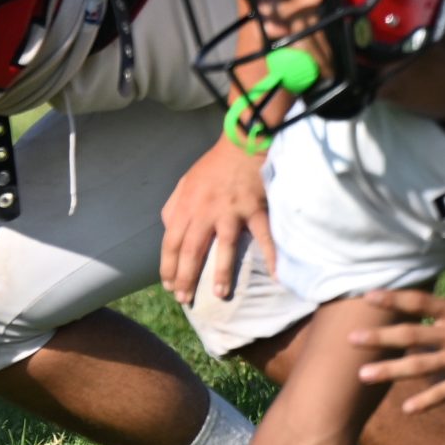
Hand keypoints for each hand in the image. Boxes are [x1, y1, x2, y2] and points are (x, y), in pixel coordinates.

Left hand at [160, 136, 275, 303]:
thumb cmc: (212, 167)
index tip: (169, 285)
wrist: (241, 145)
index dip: (168, 266)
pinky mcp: (254, 209)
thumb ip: (174, 208)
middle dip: (186, 277)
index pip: (171, 242)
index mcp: (185, 206)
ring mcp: (230, 211)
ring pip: (223, 247)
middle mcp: (204, 211)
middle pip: (191, 250)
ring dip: (221, 273)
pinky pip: (263, 236)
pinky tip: (276, 277)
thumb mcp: (184, 184)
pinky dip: (271, 256)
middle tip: (185, 300)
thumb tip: (168, 230)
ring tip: (219, 295)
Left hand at [353, 255, 444, 412]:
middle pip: (410, 336)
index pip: (419, 303)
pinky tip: (406, 409)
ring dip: (391, 371)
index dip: (393, 299)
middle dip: (379, 338)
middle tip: (350, 339)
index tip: (367, 296)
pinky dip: (427, 401)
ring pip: (421, 366)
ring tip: (363, 375)